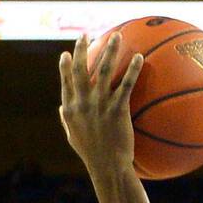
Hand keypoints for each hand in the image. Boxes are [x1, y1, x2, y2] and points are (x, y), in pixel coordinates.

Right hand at [58, 32, 143, 174]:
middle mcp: (82, 102)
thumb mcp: (73, 137)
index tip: (67, 53)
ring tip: (117, 36)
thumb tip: (61, 107)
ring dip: (110, 50)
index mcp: (69, 109)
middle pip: (81, 69)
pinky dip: (133, 69)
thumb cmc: (93, 156)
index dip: (65, 66)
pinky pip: (126, 84)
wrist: (108, 167)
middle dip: (82, 49)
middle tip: (87, 35)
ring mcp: (99, 104)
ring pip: (104, 70)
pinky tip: (140, 58)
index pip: (66, 82)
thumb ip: (66, 119)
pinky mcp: (117, 109)